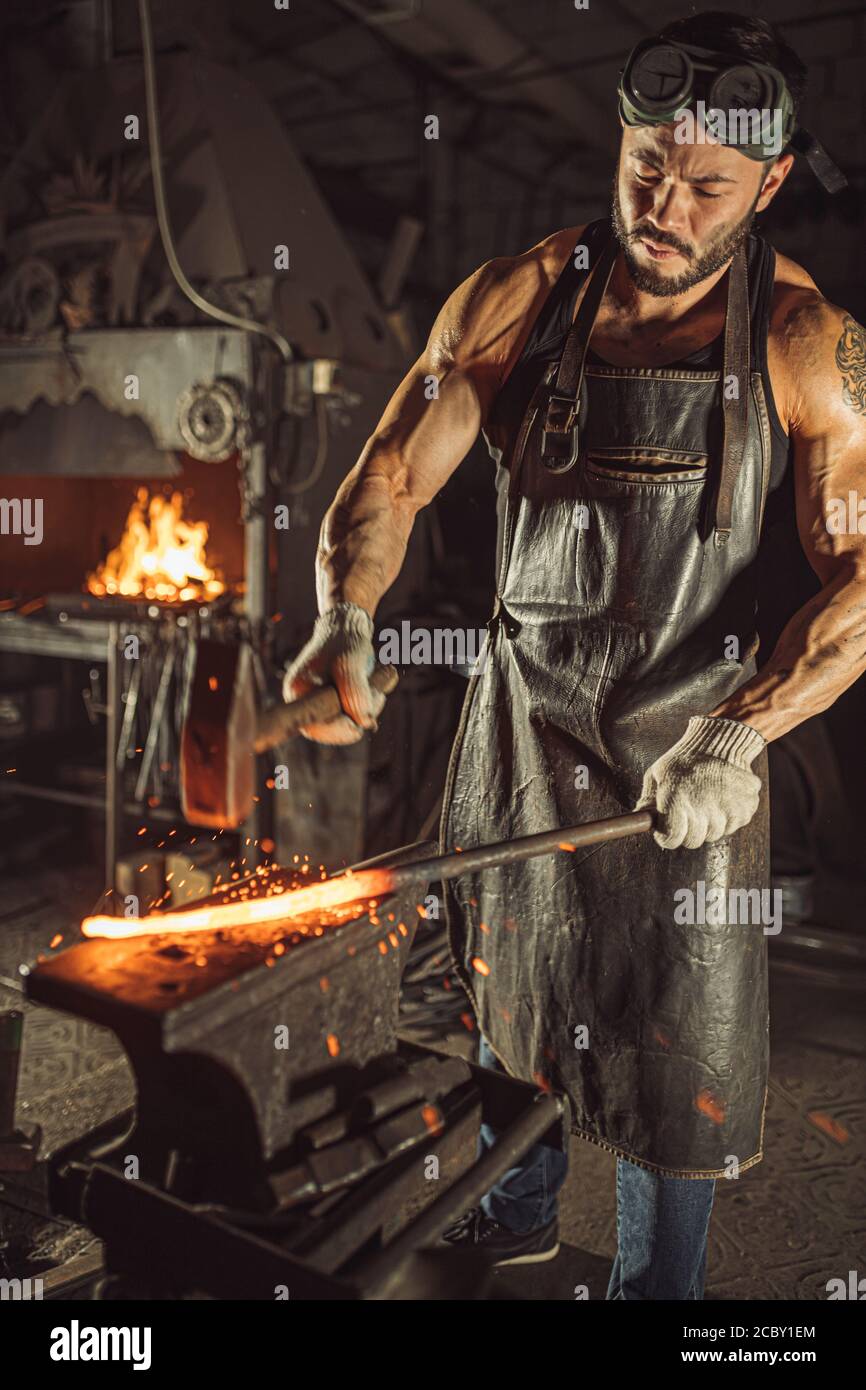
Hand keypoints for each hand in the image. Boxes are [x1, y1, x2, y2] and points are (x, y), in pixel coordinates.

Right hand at [283, 602, 385, 744]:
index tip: (361, 723)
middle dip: (359, 715)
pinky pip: (352, 714)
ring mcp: (317, 701)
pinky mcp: (331, 700)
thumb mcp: (350, 665)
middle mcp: (302, 700)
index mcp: (298, 692)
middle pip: (332, 728)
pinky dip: (368, 704)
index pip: (316, 728)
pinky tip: (375, 686)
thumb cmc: (345, 642)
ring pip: (347, 722)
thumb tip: (365, 724)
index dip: (340, 730)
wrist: (347, 626)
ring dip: (368, 707)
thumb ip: (356, 694)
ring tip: (377, 682)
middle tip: (378, 693)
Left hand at [636, 715, 764, 849]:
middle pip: (693, 841)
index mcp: (677, 801)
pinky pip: (733, 825)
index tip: (666, 831)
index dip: (666, 837)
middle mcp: (703, 810)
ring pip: (714, 834)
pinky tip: (722, 797)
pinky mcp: (745, 809)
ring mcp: (727, 811)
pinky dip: (727, 816)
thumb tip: (641, 818)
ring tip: (705, 800)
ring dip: (708, 824)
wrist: (721, 741)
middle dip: (686, 832)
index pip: (672, 840)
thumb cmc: (685, 757)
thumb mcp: (658, 773)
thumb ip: (648, 799)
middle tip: (687, 814)